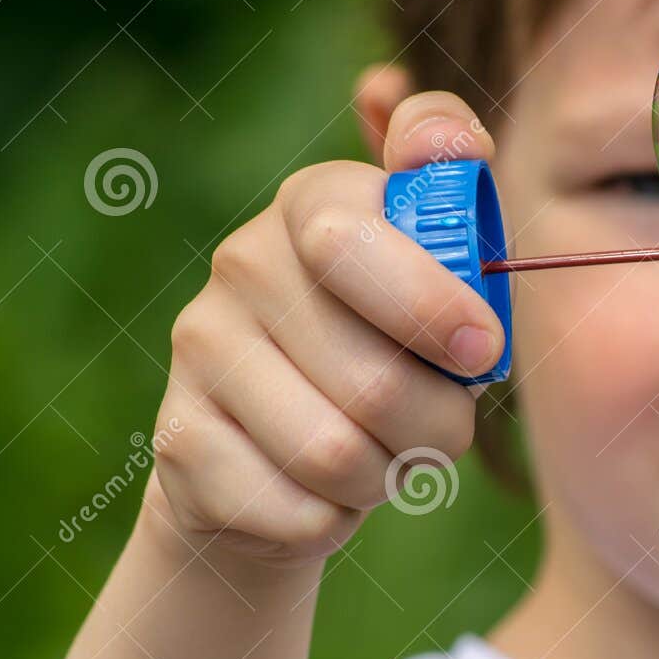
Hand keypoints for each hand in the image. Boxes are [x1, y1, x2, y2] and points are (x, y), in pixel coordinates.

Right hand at [140, 92, 503, 567]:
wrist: (277, 454)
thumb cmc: (385, 348)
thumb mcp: (439, 269)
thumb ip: (450, 195)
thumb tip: (453, 140)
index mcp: (315, 203)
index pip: (353, 233)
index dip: (430, 302)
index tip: (482, 351)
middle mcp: (244, 261)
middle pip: (373, 380)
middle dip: (437, 425)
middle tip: (445, 427)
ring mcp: (198, 347)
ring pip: (336, 454)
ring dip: (388, 473)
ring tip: (385, 454)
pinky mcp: (176, 439)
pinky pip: (295, 509)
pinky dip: (333, 518)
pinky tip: (323, 489)